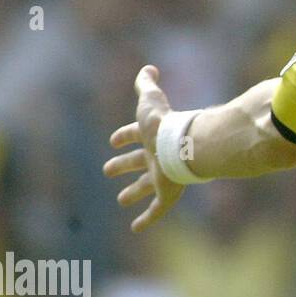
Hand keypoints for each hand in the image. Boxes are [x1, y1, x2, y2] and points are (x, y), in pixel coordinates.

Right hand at [102, 64, 185, 231]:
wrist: (186, 145)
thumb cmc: (165, 124)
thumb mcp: (150, 101)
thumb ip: (147, 85)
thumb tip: (148, 68)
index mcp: (152, 136)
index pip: (135, 135)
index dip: (124, 136)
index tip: (114, 140)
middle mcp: (157, 156)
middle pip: (138, 162)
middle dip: (124, 164)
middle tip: (108, 169)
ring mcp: (162, 175)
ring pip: (146, 185)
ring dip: (134, 191)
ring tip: (122, 199)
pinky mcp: (169, 192)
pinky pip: (157, 209)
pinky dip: (147, 219)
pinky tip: (136, 228)